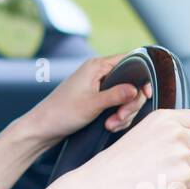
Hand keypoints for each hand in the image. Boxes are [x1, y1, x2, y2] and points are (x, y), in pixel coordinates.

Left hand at [21, 54, 151, 147]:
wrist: (43, 128)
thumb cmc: (62, 113)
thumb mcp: (92, 104)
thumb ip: (117, 95)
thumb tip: (137, 89)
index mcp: (97, 66)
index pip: (131, 60)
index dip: (142, 76)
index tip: (146, 94)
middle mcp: (99, 72)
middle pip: (131, 83)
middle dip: (130, 103)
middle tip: (120, 117)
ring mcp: (99, 86)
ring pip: (126, 97)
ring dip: (123, 114)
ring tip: (110, 125)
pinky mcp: (98, 99)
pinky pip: (117, 105)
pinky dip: (117, 117)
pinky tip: (110, 126)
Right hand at [66, 108, 189, 188]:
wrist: (99, 185)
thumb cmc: (116, 165)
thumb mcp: (143, 133)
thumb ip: (170, 131)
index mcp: (165, 118)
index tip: (189, 146)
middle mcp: (175, 133)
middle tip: (171, 168)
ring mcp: (180, 155)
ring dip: (188, 180)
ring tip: (161, 179)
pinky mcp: (182, 178)